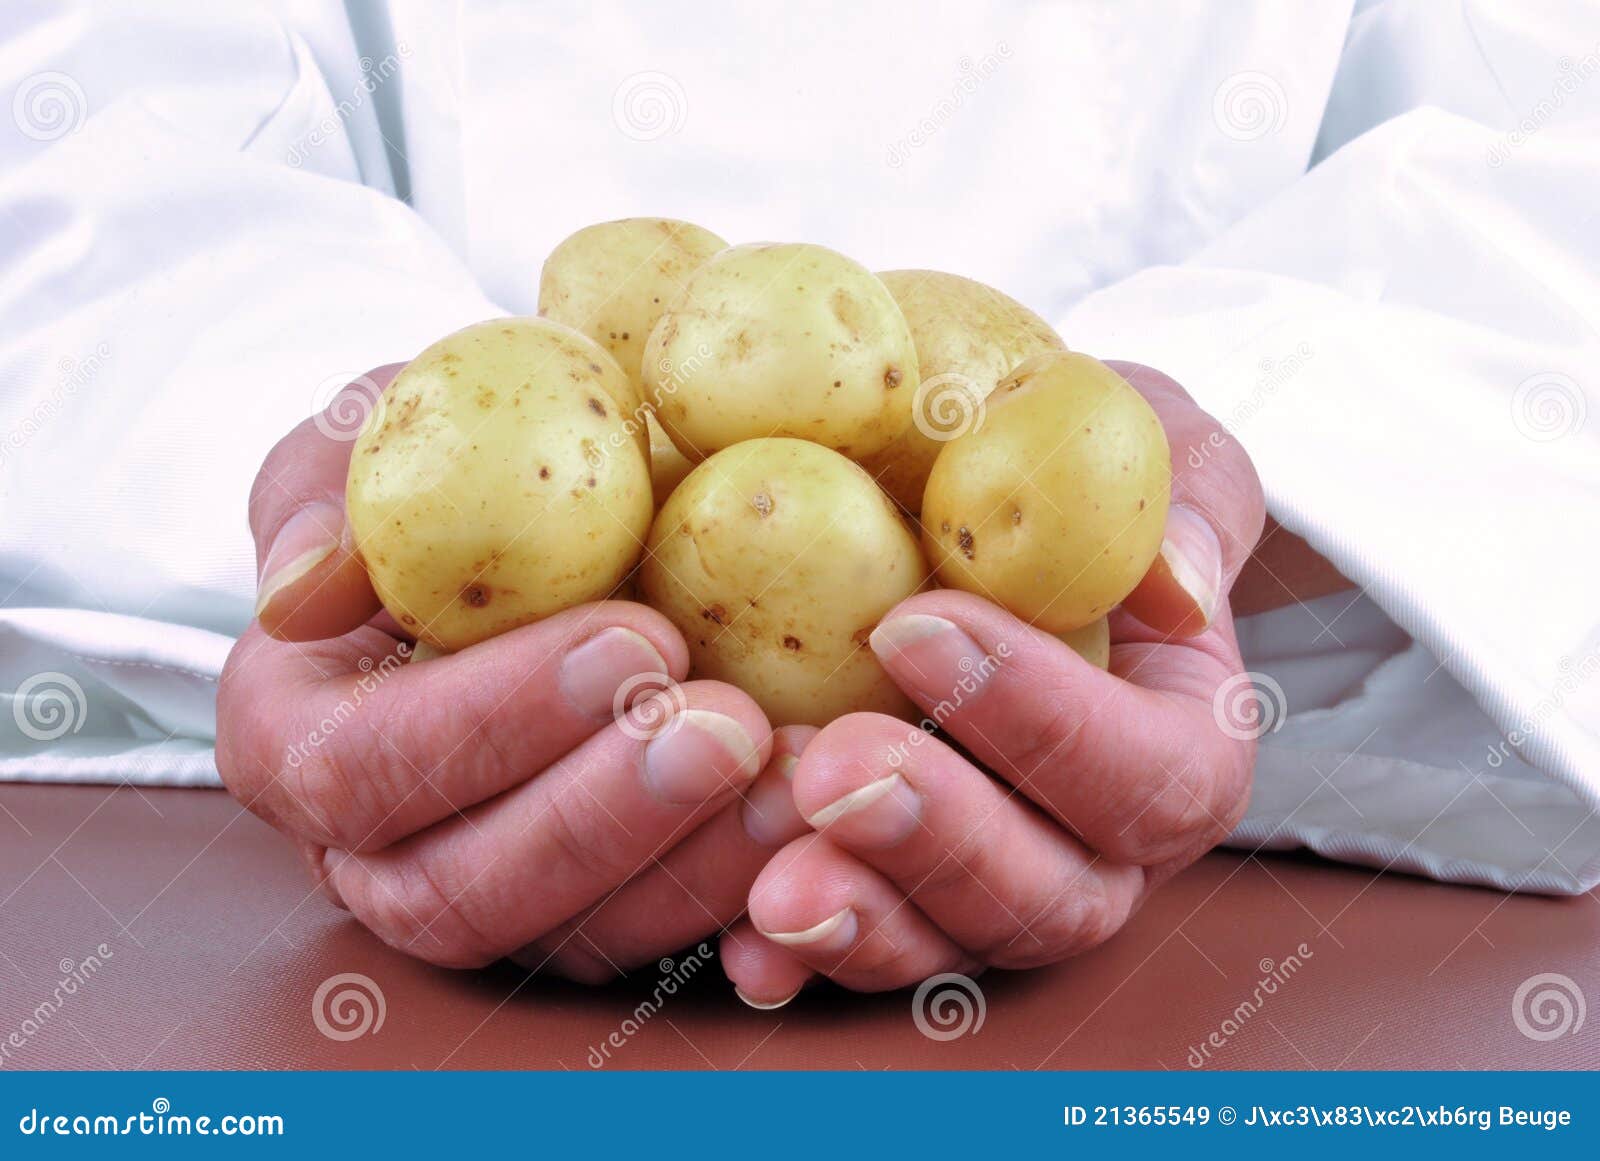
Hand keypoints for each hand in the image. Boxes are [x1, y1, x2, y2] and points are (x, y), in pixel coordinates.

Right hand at [217, 368, 812, 979]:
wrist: (529, 518)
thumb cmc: (433, 470)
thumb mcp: (367, 445)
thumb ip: (327, 500)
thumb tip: (307, 596)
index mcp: (297, 737)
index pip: (361, 768)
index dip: (492, 721)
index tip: (635, 641)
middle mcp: (374, 846)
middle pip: (462, 889)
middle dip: (607, 817)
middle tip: (733, 728)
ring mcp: (490, 888)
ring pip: (574, 936)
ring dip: (697, 867)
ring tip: (802, 776)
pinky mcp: (595, 907)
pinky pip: (662, 936)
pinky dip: (746, 885)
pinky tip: (822, 812)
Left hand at [719, 362, 1266, 1001]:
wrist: (959, 504)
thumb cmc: (1065, 469)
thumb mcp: (1144, 441)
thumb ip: (1184, 495)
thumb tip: (1177, 585)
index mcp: (1177, 741)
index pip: (1150, 771)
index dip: (1045, 718)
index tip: (912, 625)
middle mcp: (1096, 842)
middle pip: (1052, 894)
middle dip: (940, 839)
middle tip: (834, 770)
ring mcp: (990, 886)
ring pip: (949, 943)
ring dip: (864, 919)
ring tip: (775, 888)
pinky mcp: (893, 900)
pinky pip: (854, 954)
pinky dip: (796, 960)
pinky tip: (738, 947)